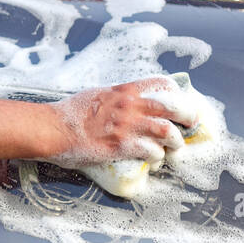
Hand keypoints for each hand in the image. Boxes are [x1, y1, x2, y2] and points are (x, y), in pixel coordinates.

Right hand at [44, 76, 197, 168]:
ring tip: (176, 146)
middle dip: (187, 116)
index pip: (160, 84)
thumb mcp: (95, 95)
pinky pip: (152, 151)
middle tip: (190, 124)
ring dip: (176, 140)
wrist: (53, 128)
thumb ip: (115, 98)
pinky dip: (157, 156)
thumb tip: (124, 102)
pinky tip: (153, 158)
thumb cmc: (68, 113)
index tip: (180, 101)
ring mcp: (127, 126)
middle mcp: (130, 106)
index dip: (176, 93)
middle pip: (172, 107)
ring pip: (167, 131)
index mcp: (123, 91)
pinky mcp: (122, 146)